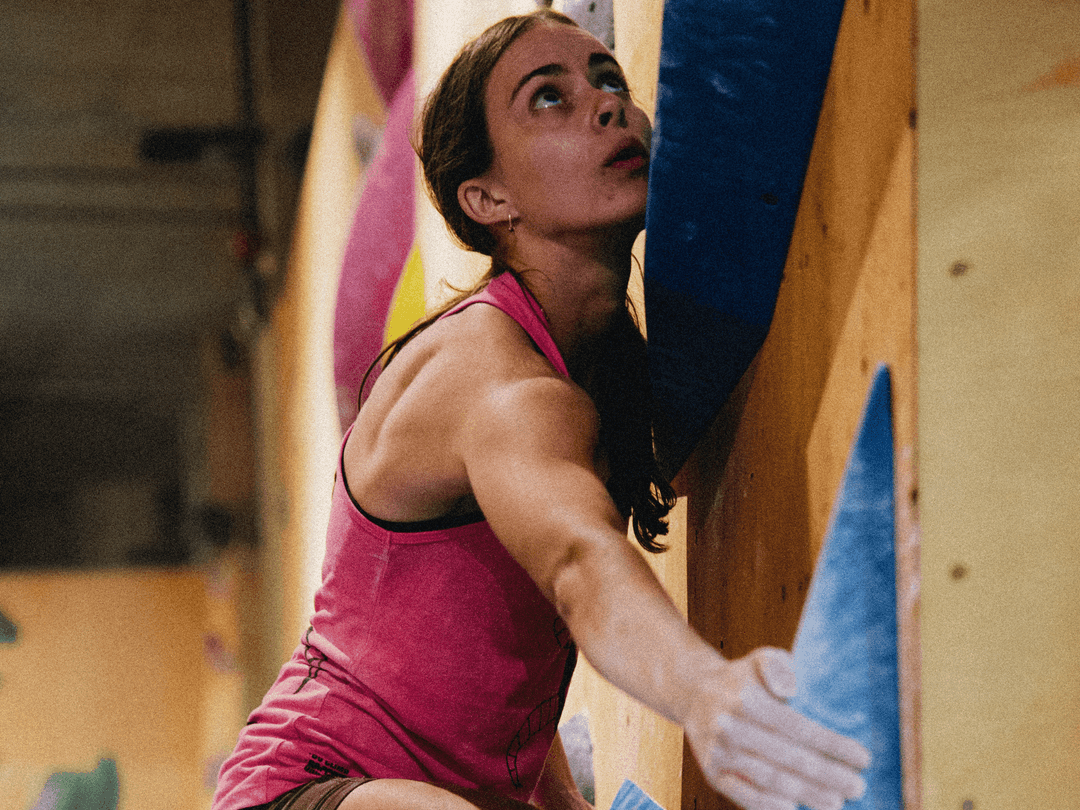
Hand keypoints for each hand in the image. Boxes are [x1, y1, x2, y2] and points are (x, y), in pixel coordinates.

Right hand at [684, 647, 870, 809]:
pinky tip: (794, 809)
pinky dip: (768, 805)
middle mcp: (729, 726)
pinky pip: (742, 794)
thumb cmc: (741, 680)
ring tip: (836, 803)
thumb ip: (777, 666)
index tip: (863, 758)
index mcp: (746, 698)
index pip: (797, 727)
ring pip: (769, 778)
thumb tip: (791, 690)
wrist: (694, 694)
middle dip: (827, 775)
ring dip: (806, 794)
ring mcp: (719, 752)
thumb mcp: (760, 659)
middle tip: (858, 787)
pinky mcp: (711, 772)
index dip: (832, 745)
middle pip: (788, 757)